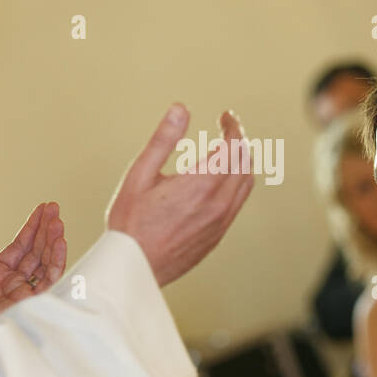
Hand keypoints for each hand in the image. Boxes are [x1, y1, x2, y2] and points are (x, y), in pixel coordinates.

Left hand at [0, 203, 66, 312]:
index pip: (20, 248)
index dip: (32, 228)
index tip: (42, 209)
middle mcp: (11, 285)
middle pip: (35, 254)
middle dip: (46, 230)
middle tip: (54, 208)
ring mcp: (20, 295)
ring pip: (45, 265)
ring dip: (54, 242)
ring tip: (57, 221)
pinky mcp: (28, 304)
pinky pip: (48, 282)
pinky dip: (56, 262)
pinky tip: (60, 242)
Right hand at [105, 104, 253, 286]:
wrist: (133, 268)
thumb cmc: (130, 222)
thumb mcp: (140, 175)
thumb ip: (163, 140)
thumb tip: (180, 109)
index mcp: (201, 184)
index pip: (233, 146)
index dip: (233, 126)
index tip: (225, 116)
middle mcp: (218, 204)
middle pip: (245, 162)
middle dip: (239, 140)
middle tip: (226, 128)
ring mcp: (221, 223)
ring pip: (245, 183)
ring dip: (241, 161)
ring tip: (225, 150)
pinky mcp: (217, 236)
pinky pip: (237, 203)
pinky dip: (236, 183)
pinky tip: (218, 179)